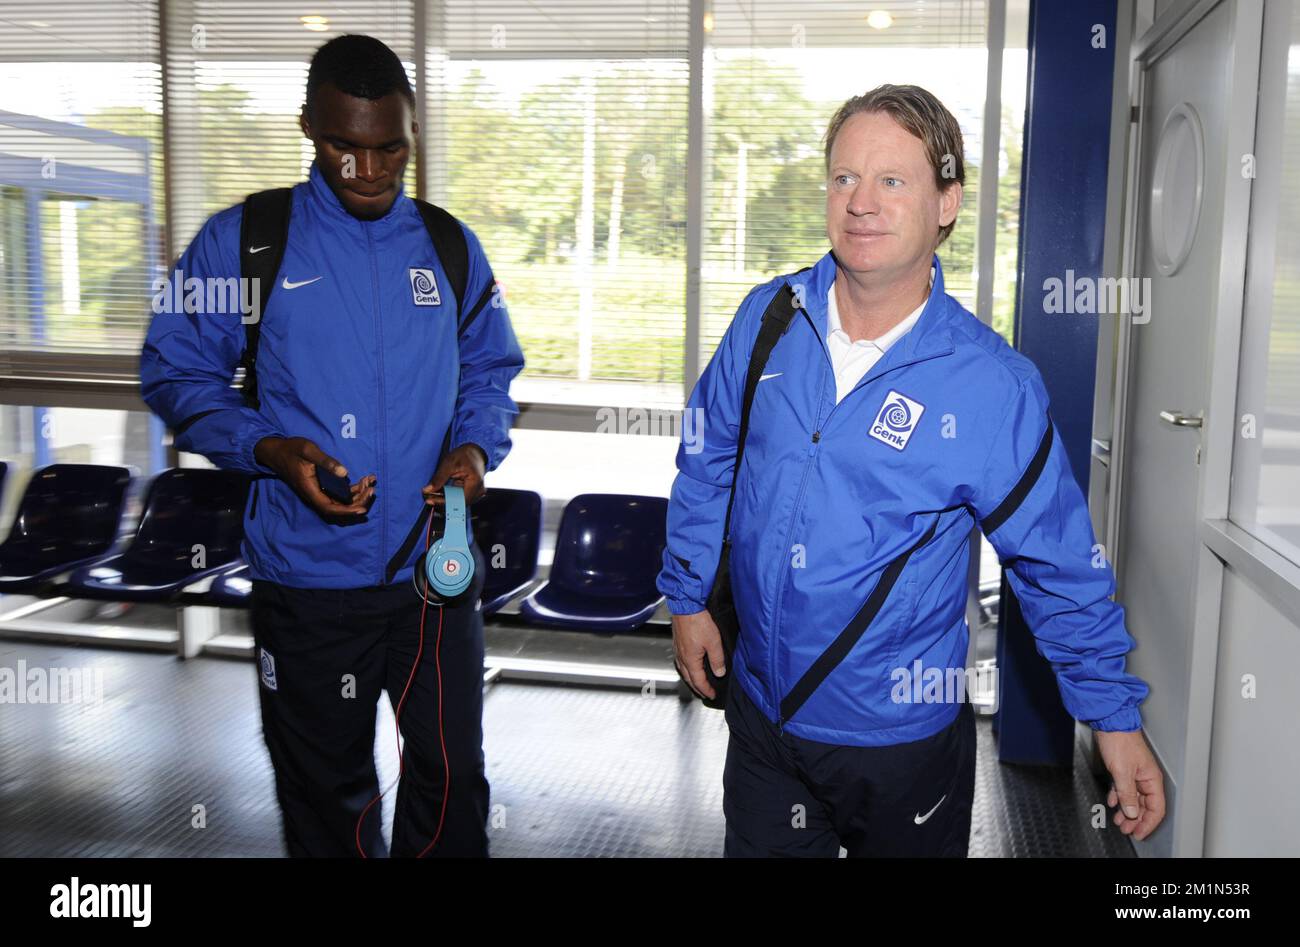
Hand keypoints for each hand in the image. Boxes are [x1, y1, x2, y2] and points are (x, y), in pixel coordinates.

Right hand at [253, 436, 375, 517]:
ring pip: (341, 502)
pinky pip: (339, 495)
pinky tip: (364, 480)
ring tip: (370, 483)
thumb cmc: (291, 449)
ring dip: (358, 496)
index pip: (330, 508)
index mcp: (310, 490)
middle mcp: (315, 495)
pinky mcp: (322, 488)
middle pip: (339, 508)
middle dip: (358, 502)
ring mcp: (319, 492)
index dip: (347, 511)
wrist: (276, 451)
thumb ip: (325, 461)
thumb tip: (343, 472)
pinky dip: (353, 490)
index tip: (363, 508)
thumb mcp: (308, 450)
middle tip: (372, 489)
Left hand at [422, 443, 486, 506]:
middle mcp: (479, 490)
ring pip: (458, 502)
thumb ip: (439, 478)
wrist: (474, 452)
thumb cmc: (465, 455)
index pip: (458, 500)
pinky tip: (440, 493)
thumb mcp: (449, 463)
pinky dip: (450, 496)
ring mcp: (477, 493)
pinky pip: (460, 498)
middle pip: (458, 503)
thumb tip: (428, 490)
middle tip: (428, 497)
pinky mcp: (473, 493)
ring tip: (433, 495)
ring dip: (445, 499)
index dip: (443, 502)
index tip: (430, 500)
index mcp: (475, 483)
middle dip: (442, 501)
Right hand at [672, 609, 726, 699]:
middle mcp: (682, 657)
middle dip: (697, 688)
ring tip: (697, 682)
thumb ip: (717, 660)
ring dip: (691, 679)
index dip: (706, 690)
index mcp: (690, 660)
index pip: (698, 681)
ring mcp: (678, 649)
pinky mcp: (677, 642)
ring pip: (683, 670)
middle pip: (689, 678)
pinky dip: (686, 669)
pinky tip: (689, 665)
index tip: (711, 695)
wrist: (686, 606)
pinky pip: (680, 661)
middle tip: (704, 693)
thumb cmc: (698, 621)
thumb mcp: (714, 642)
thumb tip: (719, 673)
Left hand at [1096, 728, 1165, 840]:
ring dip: (1126, 810)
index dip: (1148, 823)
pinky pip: (1125, 788)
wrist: (1109, 723)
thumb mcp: (1121, 772)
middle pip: (1145, 805)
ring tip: (1118, 820)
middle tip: (1126, 829)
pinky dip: (1119, 797)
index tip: (1138, 833)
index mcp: (1151, 779)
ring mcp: (1136, 774)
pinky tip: (1112, 802)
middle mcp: (1146, 778)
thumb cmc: (1119, 741)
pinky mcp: (1125, 769)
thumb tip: (1132, 813)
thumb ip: (1127, 794)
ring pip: (1134, 798)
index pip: (1156, 808)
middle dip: (1135, 819)